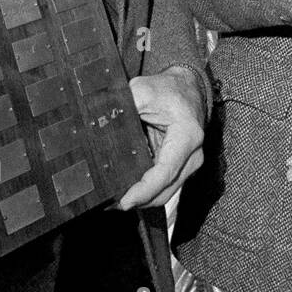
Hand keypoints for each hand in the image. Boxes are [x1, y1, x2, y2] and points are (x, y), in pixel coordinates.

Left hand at [118, 68, 204, 209]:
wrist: (188, 88)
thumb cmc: (169, 89)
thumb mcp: (143, 90)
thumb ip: (123, 107)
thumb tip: (98, 123)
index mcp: (187, 137)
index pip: (164, 173)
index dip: (143, 191)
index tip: (124, 201)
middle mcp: (193, 156)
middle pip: (164, 191)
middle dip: (138, 201)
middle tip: (110, 203)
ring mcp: (189, 164)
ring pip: (164, 193)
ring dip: (142, 199)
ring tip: (115, 199)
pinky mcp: (181, 168)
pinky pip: (163, 186)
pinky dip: (146, 191)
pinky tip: (127, 188)